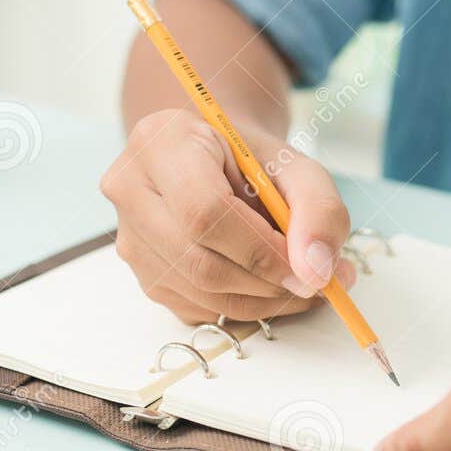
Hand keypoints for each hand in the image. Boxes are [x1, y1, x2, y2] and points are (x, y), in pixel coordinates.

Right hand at [100, 108, 354, 322]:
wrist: (217, 162)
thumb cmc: (253, 161)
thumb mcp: (299, 168)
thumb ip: (320, 210)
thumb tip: (318, 271)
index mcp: (161, 142)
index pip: (205, 211)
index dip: (262, 251)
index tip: (309, 268)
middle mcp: (130, 189)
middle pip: (200, 262)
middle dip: (267, 283)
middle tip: (314, 283)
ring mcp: (129, 237)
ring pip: (200, 293)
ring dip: (262, 300)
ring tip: (300, 281)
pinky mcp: (142, 275)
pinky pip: (197, 309)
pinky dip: (244, 307)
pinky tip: (268, 286)